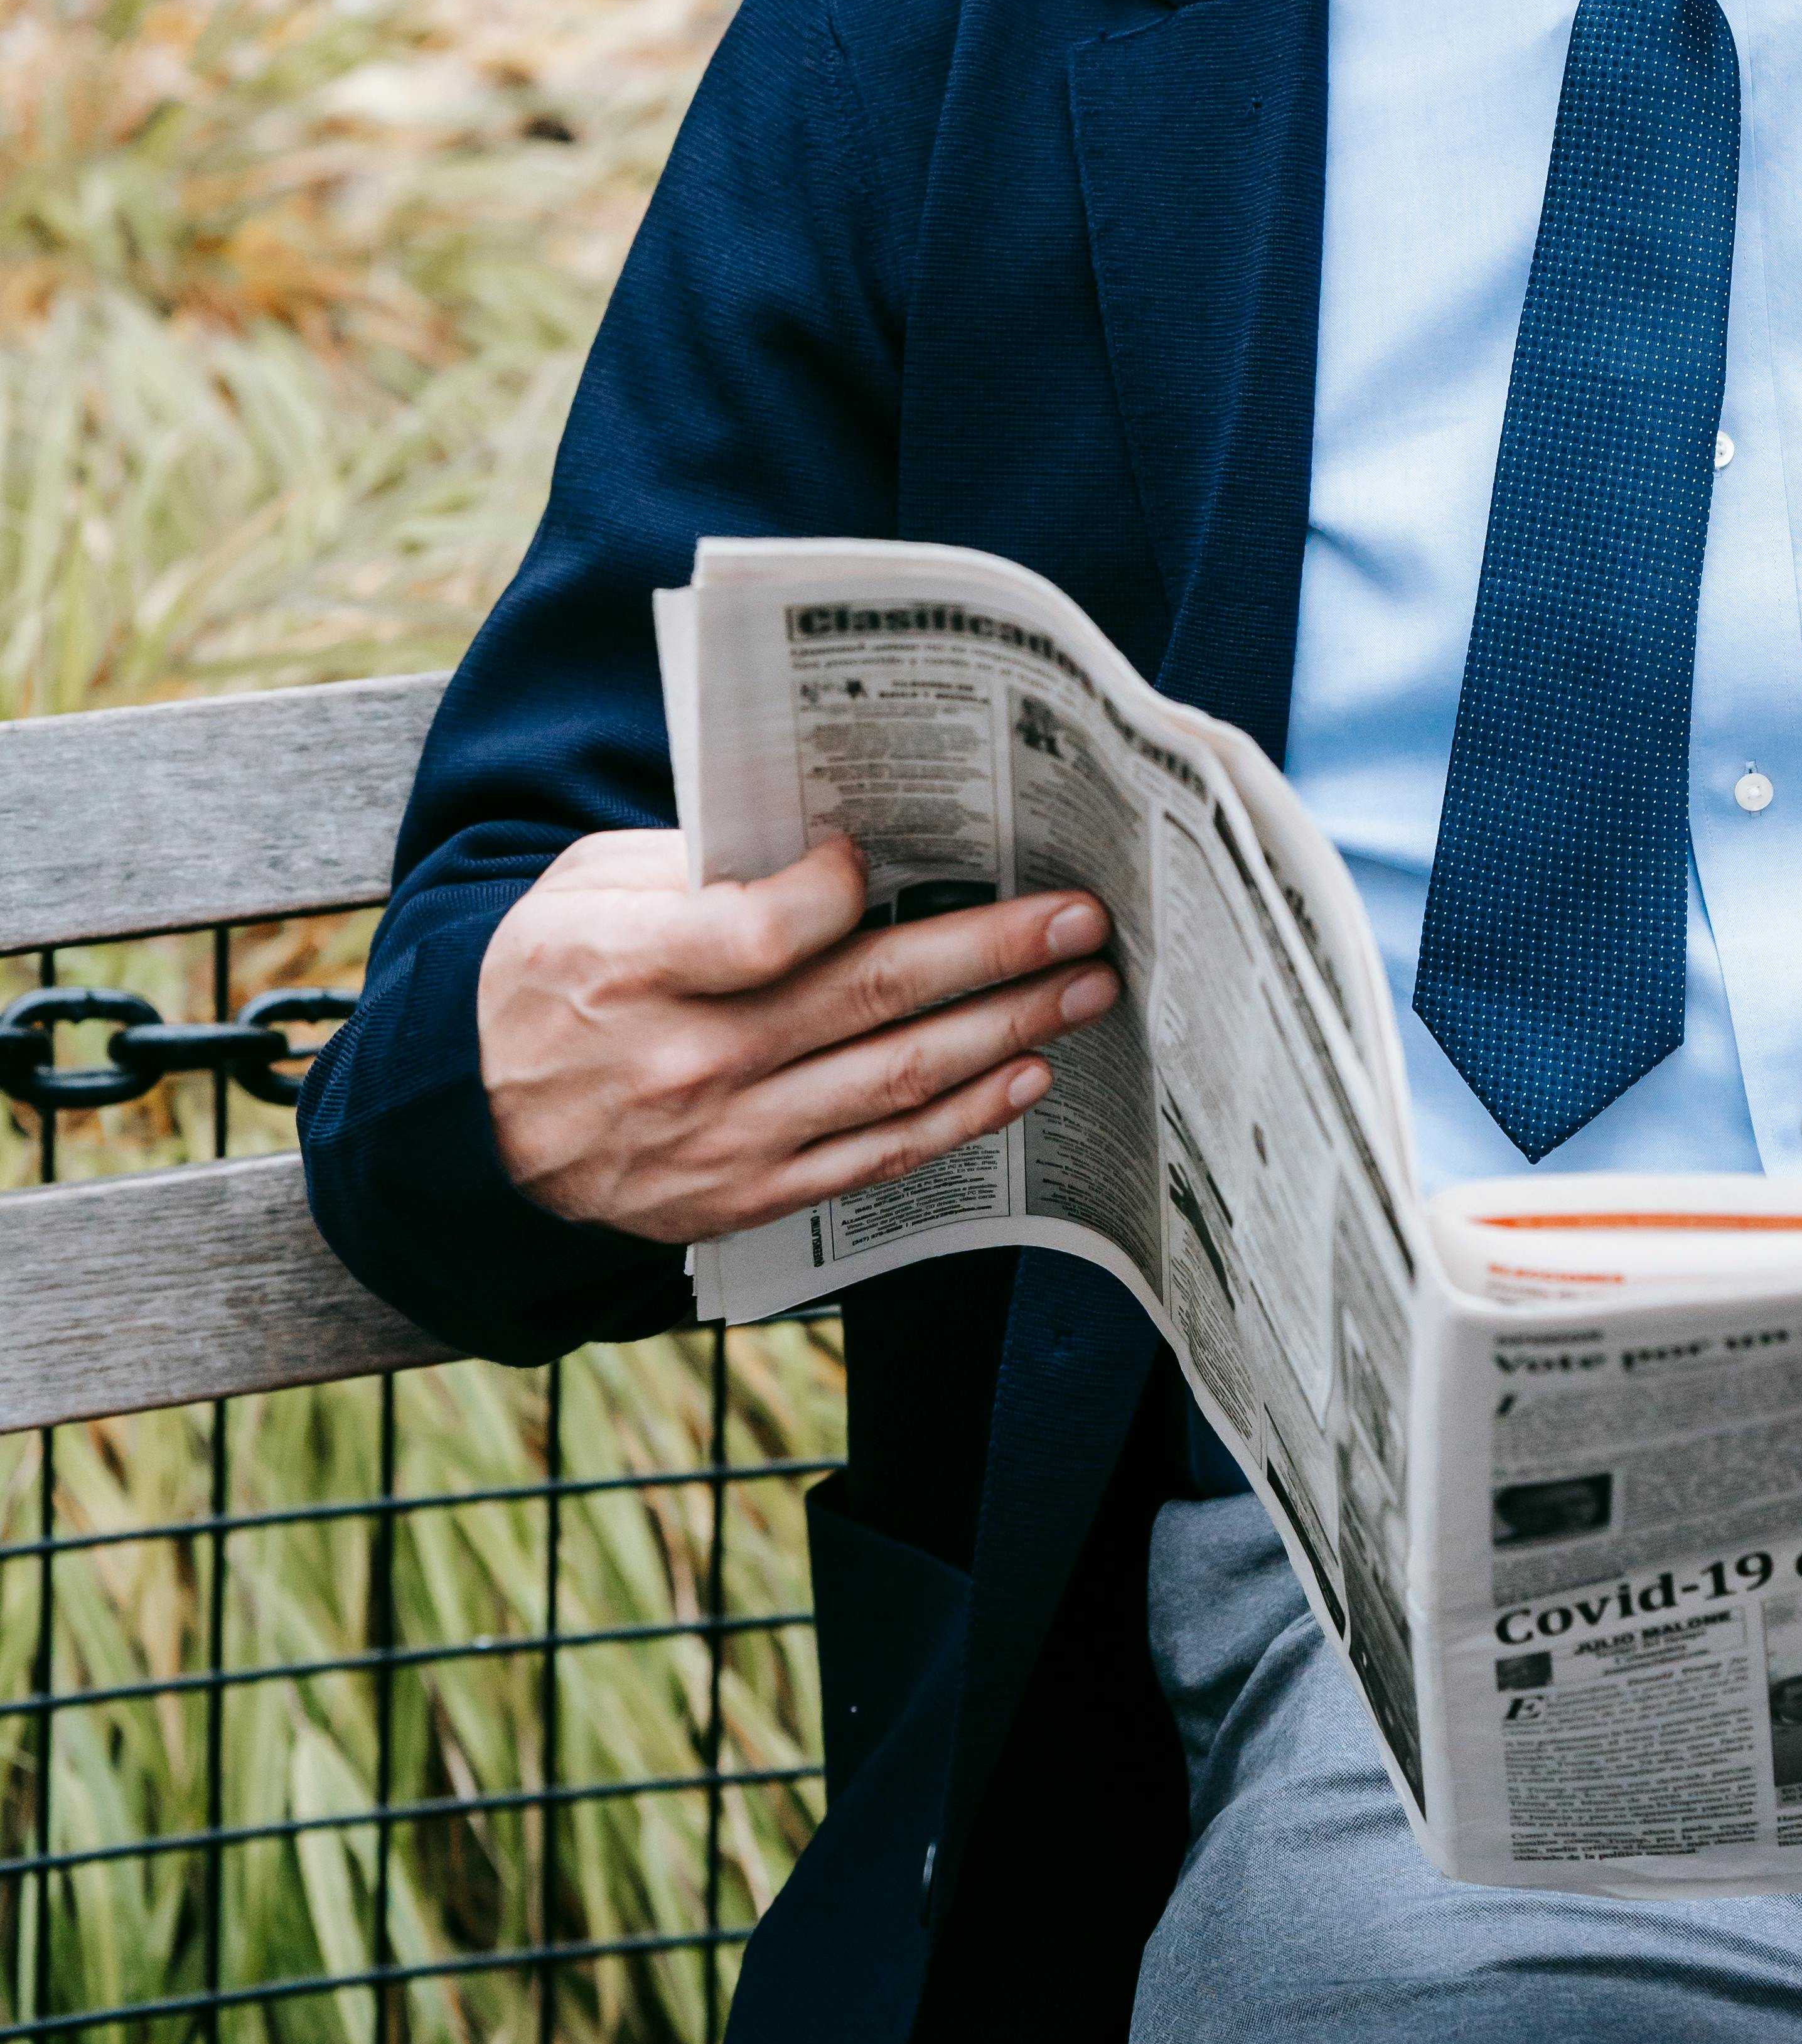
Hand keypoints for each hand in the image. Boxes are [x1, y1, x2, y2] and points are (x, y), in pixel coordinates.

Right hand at [476, 827, 1118, 1244]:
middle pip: (866, 1000)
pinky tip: (1025, 1074)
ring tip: (1084, 989)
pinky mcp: (747, 1195)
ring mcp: (723, 1141)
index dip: (842, 889)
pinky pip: (876, 1156)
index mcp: (635, 966)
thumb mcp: (585, 889)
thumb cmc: (546, 974)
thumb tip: (824, 848)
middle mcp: (688, 1060)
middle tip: (1083, 920)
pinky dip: (959, 1117)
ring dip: (1006, 1032)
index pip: (766, 931)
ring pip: (893, 1082)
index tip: (884, 853)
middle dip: (992, 955)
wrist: (474, 1123)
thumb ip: (697, 866)